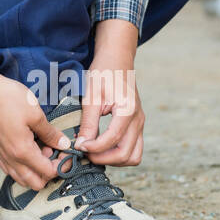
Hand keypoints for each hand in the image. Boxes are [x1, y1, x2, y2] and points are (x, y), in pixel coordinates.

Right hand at [0, 52, 71, 190]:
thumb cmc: (8, 98)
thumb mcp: (35, 114)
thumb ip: (51, 133)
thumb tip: (64, 145)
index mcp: (22, 151)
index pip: (48, 172)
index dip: (62, 165)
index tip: (67, 152)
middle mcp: (11, 158)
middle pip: (36, 183)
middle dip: (50, 172)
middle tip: (56, 153)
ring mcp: (2, 155)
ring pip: (22, 179)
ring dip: (36, 171)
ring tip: (42, 150)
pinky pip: (11, 170)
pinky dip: (23, 168)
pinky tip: (29, 150)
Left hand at [76, 21, 144, 165]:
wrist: (118, 59)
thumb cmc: (104, 73)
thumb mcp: (91, 96)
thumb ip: (88, 122)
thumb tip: (81, 145)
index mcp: (128, 110)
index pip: (112, 139)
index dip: (94, 148)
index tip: (79, 146)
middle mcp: (138, 120)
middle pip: (126, 154)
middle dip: (104, 158)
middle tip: (85, 153)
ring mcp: (140, 123)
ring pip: (133, 156)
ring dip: (114, 160)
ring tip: (94, 152)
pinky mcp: (137, 125)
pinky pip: (134, 149)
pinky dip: (120, 154)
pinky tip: (102, 147)